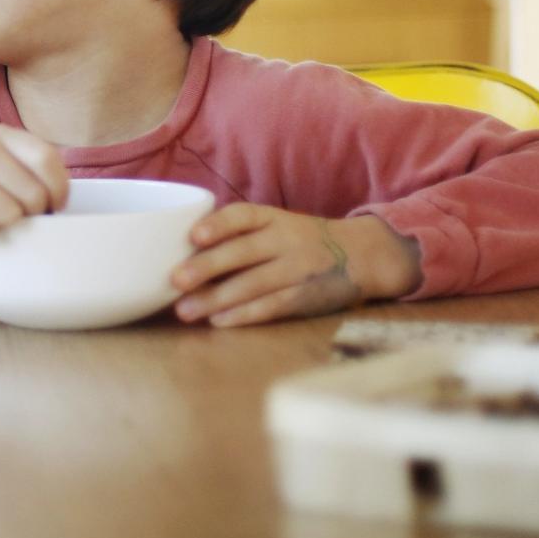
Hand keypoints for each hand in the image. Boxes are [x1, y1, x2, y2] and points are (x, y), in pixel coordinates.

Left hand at [169, 204, 421, 328]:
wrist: (363, 255)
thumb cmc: (302, 240)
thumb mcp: (277, 225)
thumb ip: (239, 233)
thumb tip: (180, 250)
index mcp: (273, 218)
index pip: (243, 215)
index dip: (218, 224)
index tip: (193, 235)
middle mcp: (286, 240)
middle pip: (243, 252)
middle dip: (207, 267)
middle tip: (175, 281)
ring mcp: (298, 269)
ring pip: (253, 284)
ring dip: (216, 299)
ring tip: (185, 311)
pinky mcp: (306, 297)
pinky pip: (272, 306)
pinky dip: (244, 315)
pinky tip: (218, 321)